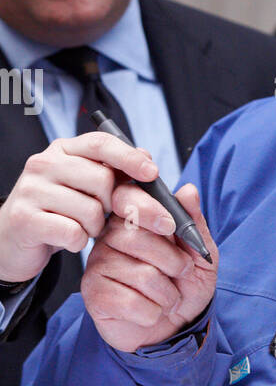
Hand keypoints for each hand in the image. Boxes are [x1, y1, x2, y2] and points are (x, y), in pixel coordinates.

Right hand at [0, 131, 158, 282]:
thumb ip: (113, 171)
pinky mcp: (25, 218)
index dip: (130, 157)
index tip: (152, 173)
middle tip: (101, 215)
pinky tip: (69, 239)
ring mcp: (31, 190)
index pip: (101, 143)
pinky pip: (73, 233)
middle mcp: (43, 163)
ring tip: (82, 228)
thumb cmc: (58, 211)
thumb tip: (145, 154)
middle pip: (102, 180)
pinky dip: (79, 242)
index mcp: (62, 149)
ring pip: (91, 211)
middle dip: (111, 205)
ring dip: (95, 228)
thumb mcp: (85, 187)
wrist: (13, 239)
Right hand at [81, 179, 217, 351]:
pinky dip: (153, 312)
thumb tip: (188, 190)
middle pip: (137, 238)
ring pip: (141, 275)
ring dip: (168, 294)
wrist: (174, 328)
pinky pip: (131, 302)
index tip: (170, 227)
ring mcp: (98, 266)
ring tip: (167, 298)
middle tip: (182, 273)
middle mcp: (109, 238)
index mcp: (133, 219)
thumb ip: (194, 224)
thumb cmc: (183, 286)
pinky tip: (150, 312)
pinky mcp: (94, 294)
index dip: (149, 209)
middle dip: (174, 262)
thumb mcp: (200, 254)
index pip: (127, 197)